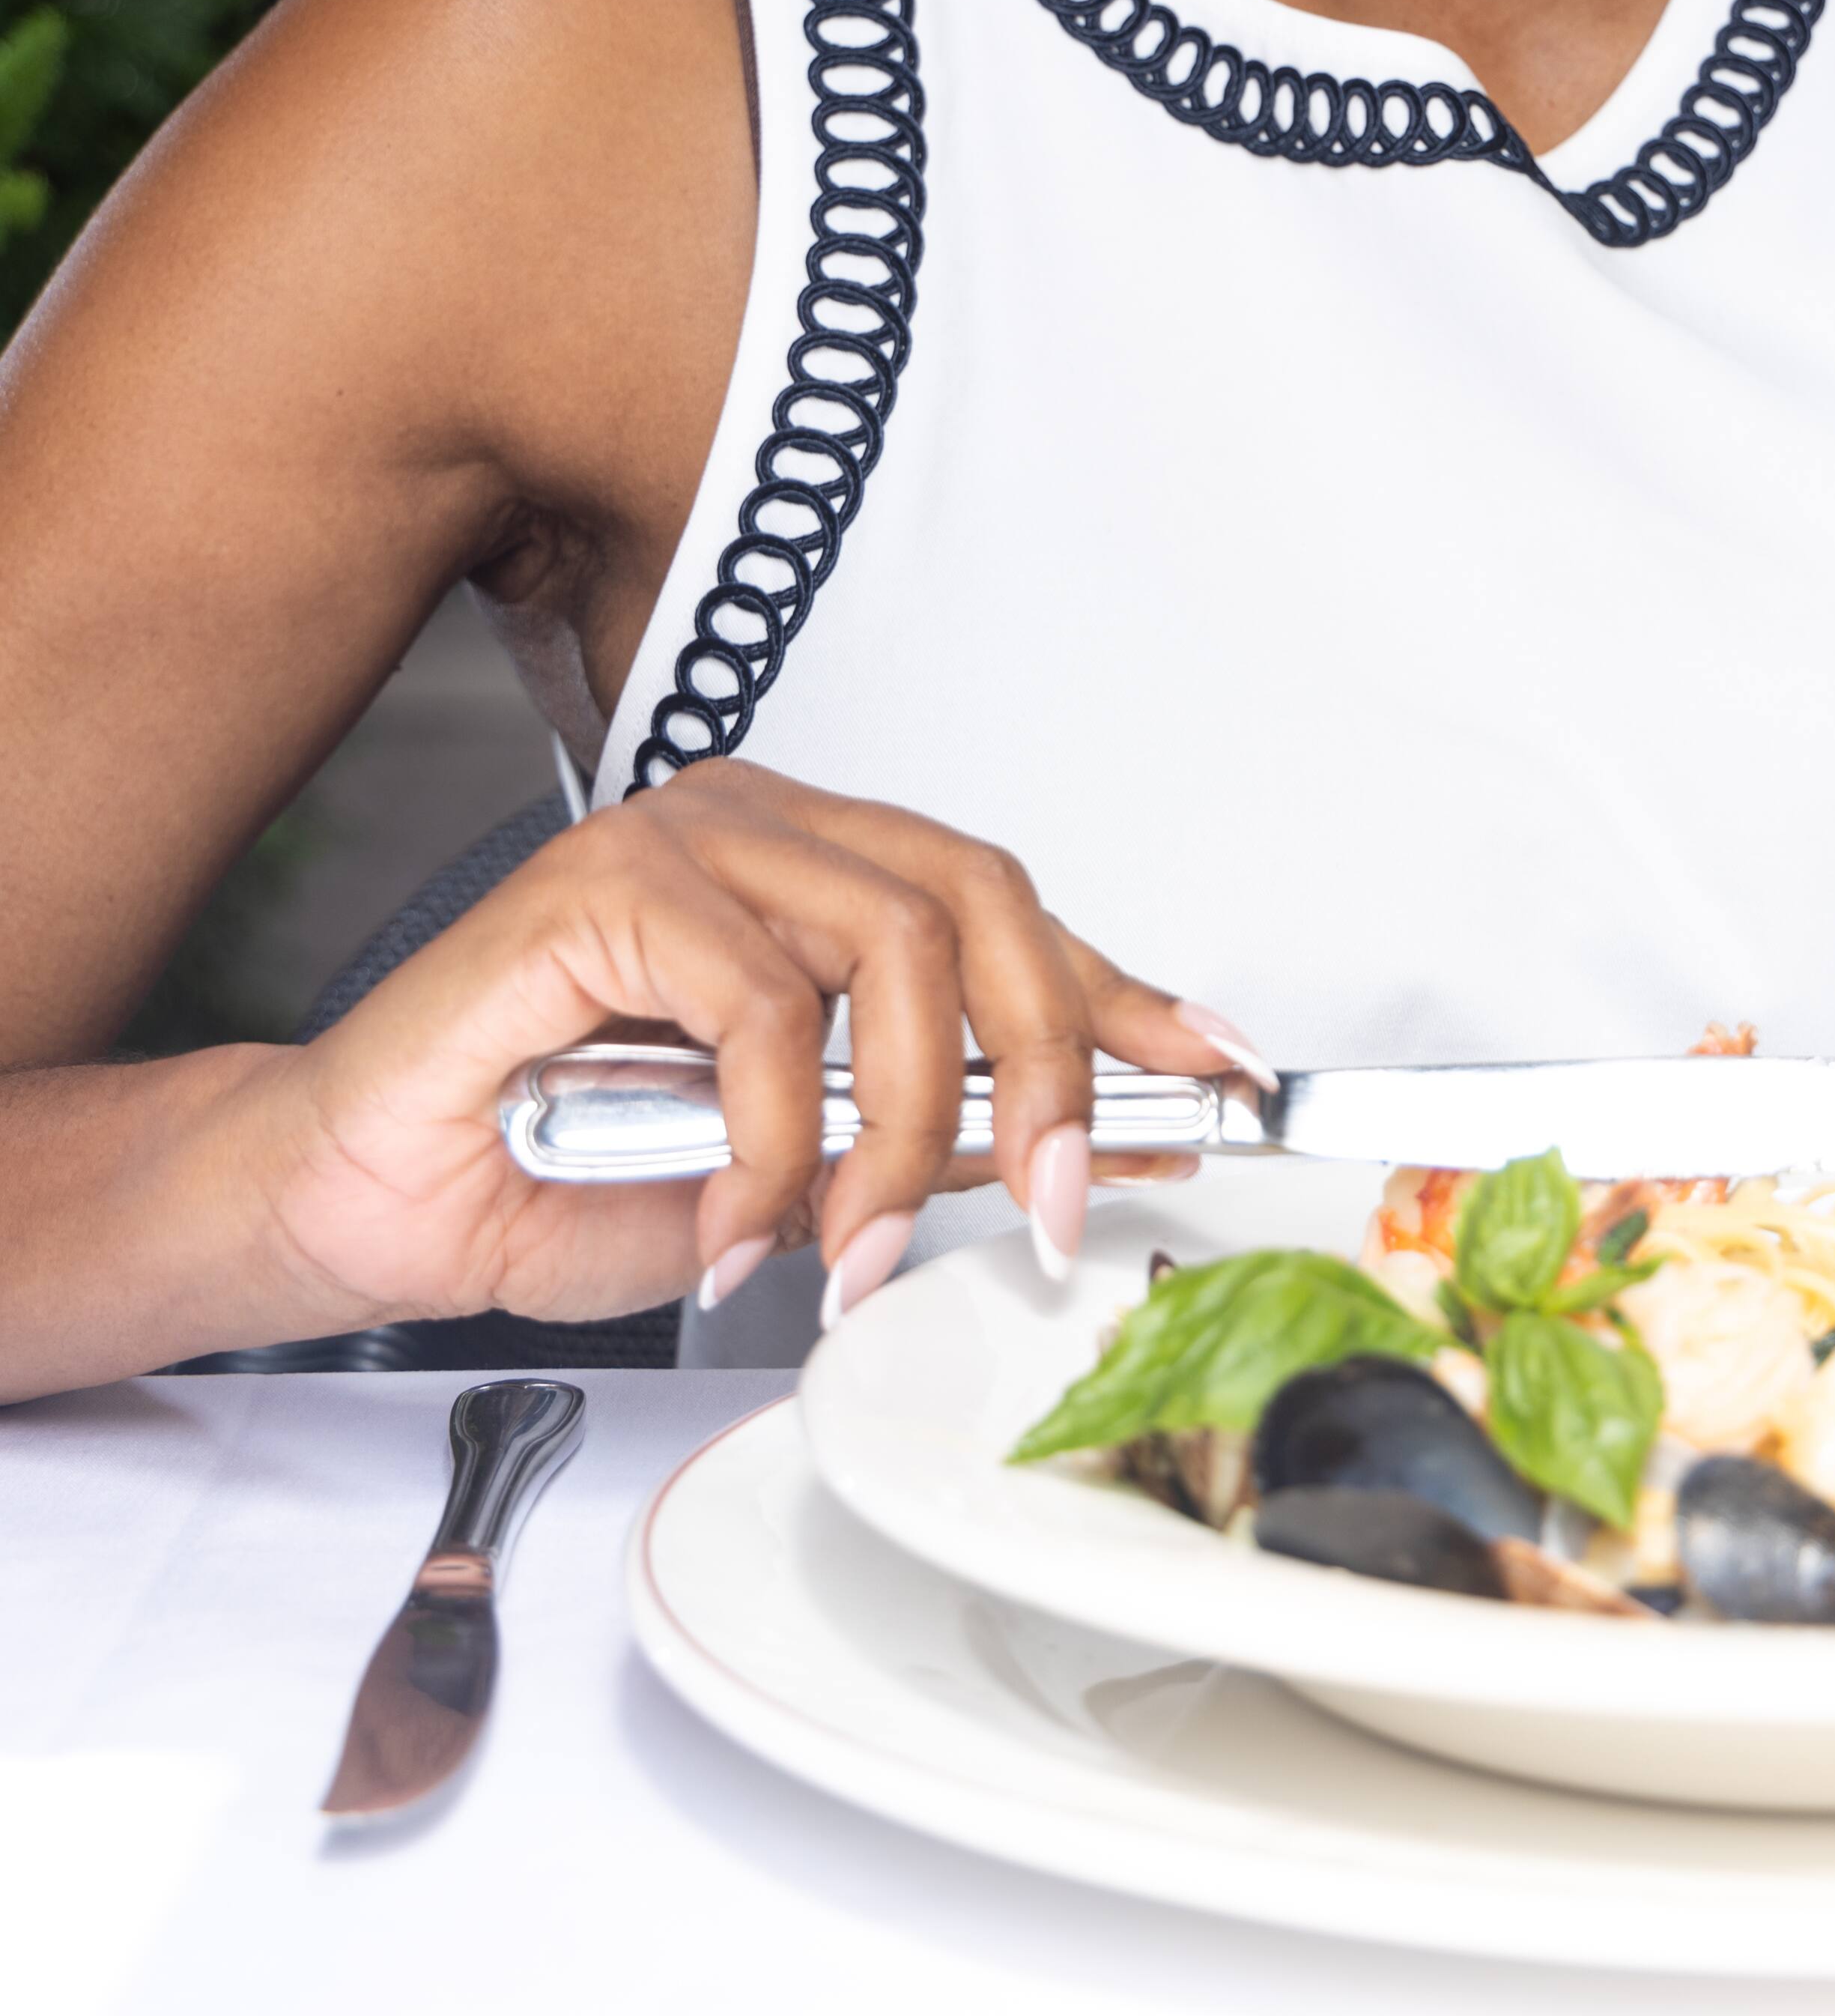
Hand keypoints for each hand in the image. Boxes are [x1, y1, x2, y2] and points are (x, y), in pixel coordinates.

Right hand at [250, 762, 1239, 1334]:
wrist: (366, 1201)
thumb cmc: (552, 1177)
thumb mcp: (794, 1179)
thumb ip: (922, 1139)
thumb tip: (1083, 1144)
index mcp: (815, 873)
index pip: (1011, 913)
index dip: (1127, 994)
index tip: (1224, 1073)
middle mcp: (763, 829)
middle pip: (980, 901)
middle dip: (1052, 1064)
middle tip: (1062, 1205)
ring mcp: (684, 839)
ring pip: (890, 947)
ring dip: (906, 1126)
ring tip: (859, 1248)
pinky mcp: (604, 885)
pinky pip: (758, 1003)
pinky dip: (775, 1138)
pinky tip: (743, 1224)